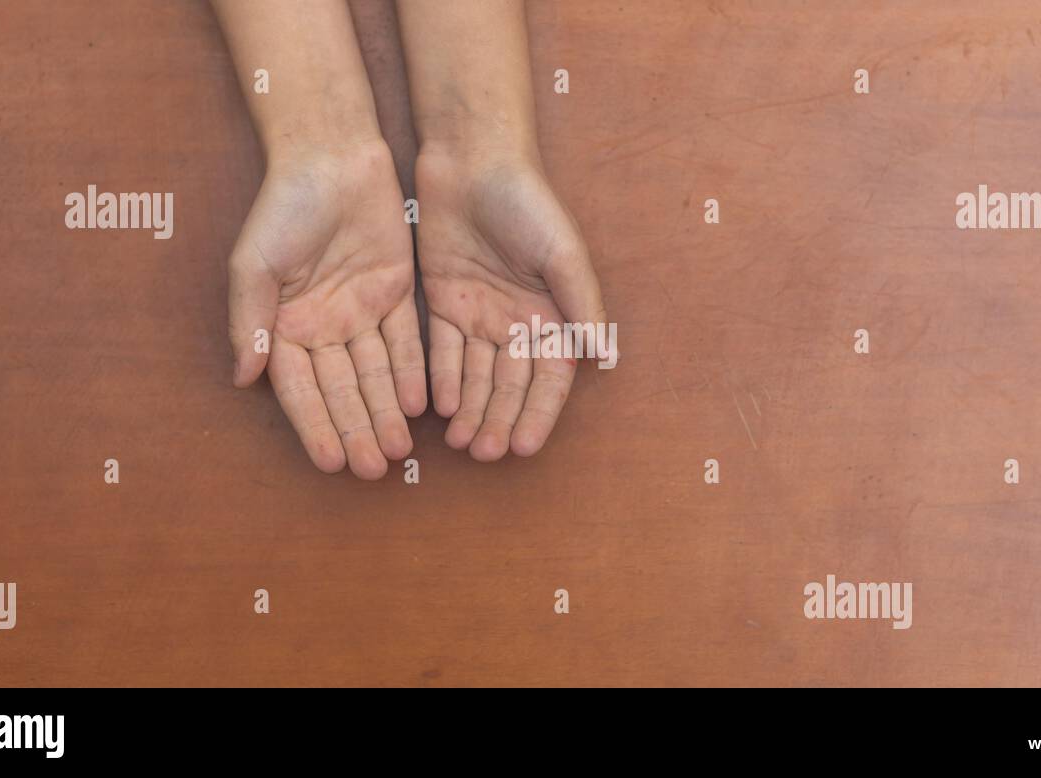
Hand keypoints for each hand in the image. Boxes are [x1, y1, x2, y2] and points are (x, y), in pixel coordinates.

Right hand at [227, 141, 425, 477]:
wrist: (332, 155)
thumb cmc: (283, 206)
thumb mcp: (254, 263)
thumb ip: (248, 320)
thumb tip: (243, 376)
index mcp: (282, 324)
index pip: (300, 388)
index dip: (316, 425)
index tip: (331, 462)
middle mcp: (322, 326)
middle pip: (342, 389)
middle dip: (357, 430)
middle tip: (374, 469)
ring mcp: (360, 311)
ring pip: (375, 374)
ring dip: (385, 412)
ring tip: (399, 451)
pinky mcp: (396, 294)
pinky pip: (405, 343)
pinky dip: (410, 373)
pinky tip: (418, 406)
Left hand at [415, 148, 610, 460]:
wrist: (474, 160)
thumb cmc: (528, 202)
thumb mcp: (562, 252)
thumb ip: (580, 303)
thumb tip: (602, 355)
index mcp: (553, 313)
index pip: (549, 378)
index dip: (538, 413)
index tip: (525, 446)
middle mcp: (518, 321)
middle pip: (509, 385)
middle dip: (499, 420)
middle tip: (485, 454)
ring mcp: (481, 314)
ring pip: (477, 376)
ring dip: (471, 410)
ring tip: (461, 444)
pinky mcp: (445, 302)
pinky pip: (444, 352)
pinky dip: (443, 380)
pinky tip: (439, 407)